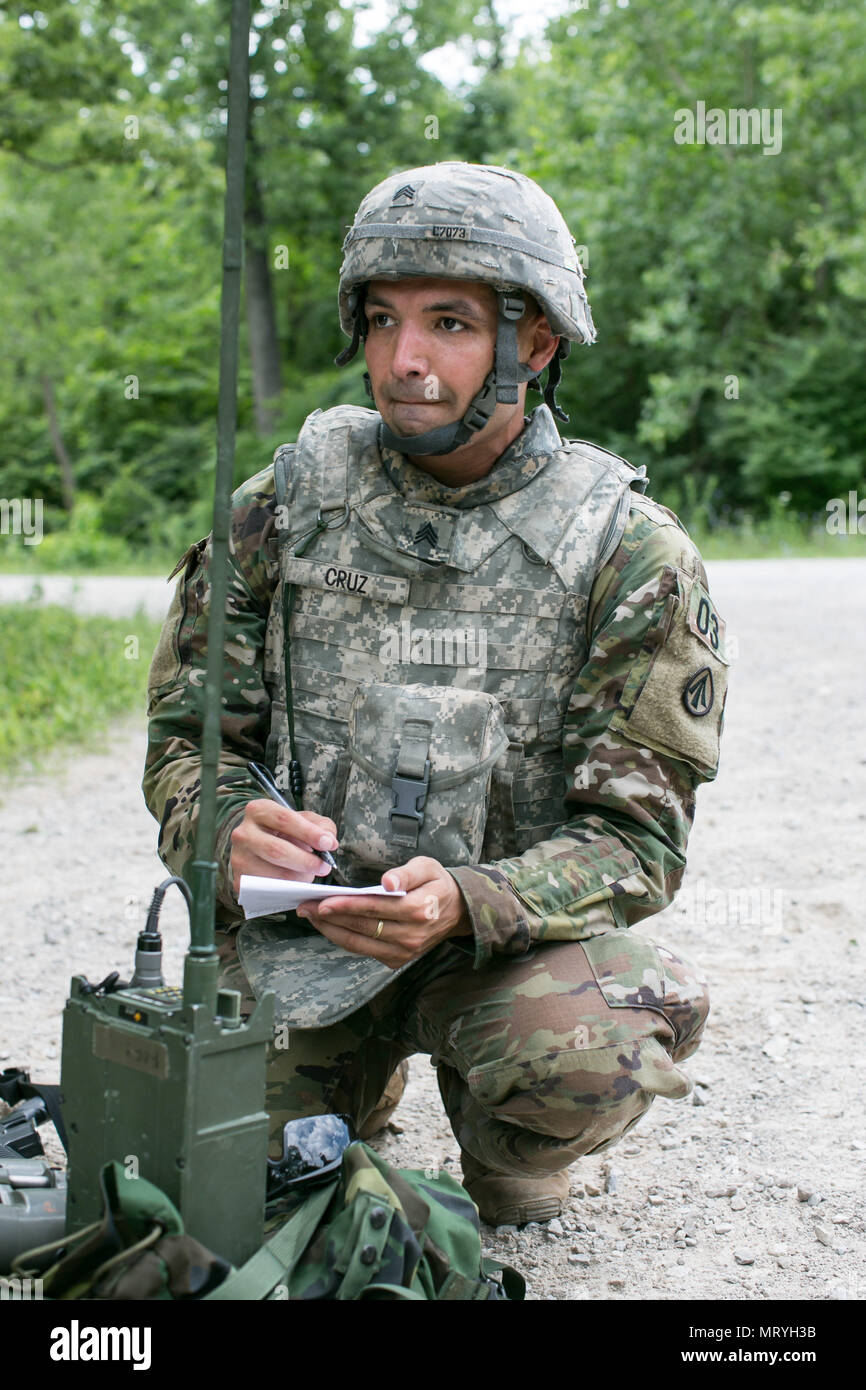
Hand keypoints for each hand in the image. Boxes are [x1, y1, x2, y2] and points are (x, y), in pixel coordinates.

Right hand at [230, 799, 337, 896]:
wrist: (257, 846)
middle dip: (306, 861)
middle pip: (277, 850)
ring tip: (310, 875)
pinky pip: (267, 890)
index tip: (328, 844)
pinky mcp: (239, 880)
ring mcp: (238, 858)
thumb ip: (321, 826)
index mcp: (258, 810)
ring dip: (298, 879)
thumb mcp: (303, 821)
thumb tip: (329, 840)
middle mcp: (243, 833)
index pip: (285, 819)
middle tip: (325, 867)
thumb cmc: (284, 832)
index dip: (308, 833)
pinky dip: (287, 890)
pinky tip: (296, 884)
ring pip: (273, 874)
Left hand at [295, 856, 472, 969]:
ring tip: (311, 916)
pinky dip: (344, 939)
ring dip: (331, 930)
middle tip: (305, 906)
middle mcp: (411, 936)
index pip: (374, 908)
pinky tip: (330, 925)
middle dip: (330, 917)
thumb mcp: (428, 867)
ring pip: (359, 943)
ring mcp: (404, 952)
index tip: (322, 902)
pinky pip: (363, 950)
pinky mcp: (397, 961)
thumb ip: (406, 873)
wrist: (457, 912)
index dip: (346, 906)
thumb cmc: (437, 884)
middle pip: (362, 927)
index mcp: (418, 911)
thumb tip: (387, 882)